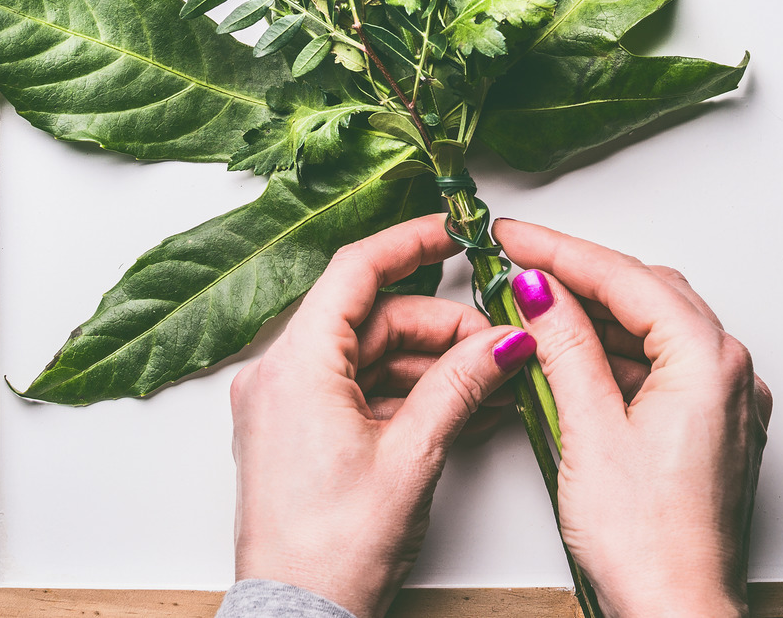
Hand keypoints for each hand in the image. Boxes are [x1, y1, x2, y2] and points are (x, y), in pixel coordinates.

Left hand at [229, 214, 533, 617]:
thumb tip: (503, 342)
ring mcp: (286, 408)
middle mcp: (279, 377)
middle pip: (371, 318)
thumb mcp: (413, 457)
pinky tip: (461, 409)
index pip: (355, 271)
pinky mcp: (298, 436)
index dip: (410, 242)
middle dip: (440, 327)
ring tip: (491, 384)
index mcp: (293, 367)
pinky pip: (359, 392)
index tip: (454, 231)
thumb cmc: (334, 552)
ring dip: (431, 366)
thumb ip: (461, 386)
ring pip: (370, 356)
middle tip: (499, 346)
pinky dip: (408, 395)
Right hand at [495, 219, 772, 617]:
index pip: (625, 277)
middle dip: (579, 277)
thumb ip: (563, 346)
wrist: (678, 615)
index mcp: (709, 360)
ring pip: (655, 330)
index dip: (560, 251)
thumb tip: (540, 290)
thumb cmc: (649, 544)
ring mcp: (726, 403)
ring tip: (532, 314)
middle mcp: (731, 373)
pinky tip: (572, 362)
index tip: (513, 238)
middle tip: (517, 268)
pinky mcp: (712, 431)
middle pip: (647, 294)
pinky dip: (616, 357)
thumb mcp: (588, 429)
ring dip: (595, 319)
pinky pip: (663, 368)